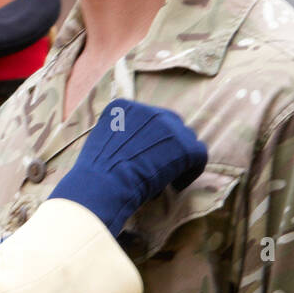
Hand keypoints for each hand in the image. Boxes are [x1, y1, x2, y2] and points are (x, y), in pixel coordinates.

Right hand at [49, 99, 206, 236]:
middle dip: (167, 146)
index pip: (147, 118)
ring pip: (186, 138)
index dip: (149, 140)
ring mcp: (168, 126)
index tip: (143, 160)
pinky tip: (177, 186)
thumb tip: (129, 152)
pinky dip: (192, 171)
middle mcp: (147, 110)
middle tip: (159, 168)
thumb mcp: (99, 146)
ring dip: (179, 158)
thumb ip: (117, 139)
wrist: (103, 184)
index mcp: (123, 107)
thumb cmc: (94, 175)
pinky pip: (199, 154)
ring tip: (168, 179)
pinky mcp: (184, 145)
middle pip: (169, 124)